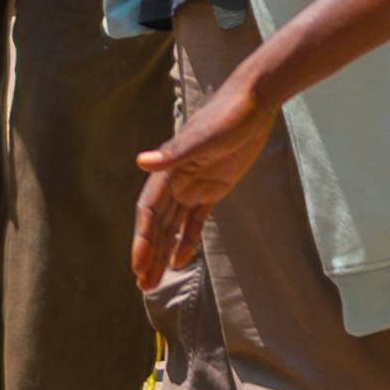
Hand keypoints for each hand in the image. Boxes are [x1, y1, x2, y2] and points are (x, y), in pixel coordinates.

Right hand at [134, 66, 279, 290]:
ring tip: (155, 280)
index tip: (138, 265)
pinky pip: (195, 222)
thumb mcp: (201, 138)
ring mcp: (194, 187)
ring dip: (163, 252)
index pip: (148, 212)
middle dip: (149, 254)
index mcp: (168, 170)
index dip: (142, 240)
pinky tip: (181, 260)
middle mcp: (176, 181)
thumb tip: (141, 161)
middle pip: (157, 226)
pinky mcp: (213, 190)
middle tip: (142, 284)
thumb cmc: (225, 117)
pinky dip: (187, 241)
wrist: (252, 105)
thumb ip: (171, 154)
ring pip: (173, 227)